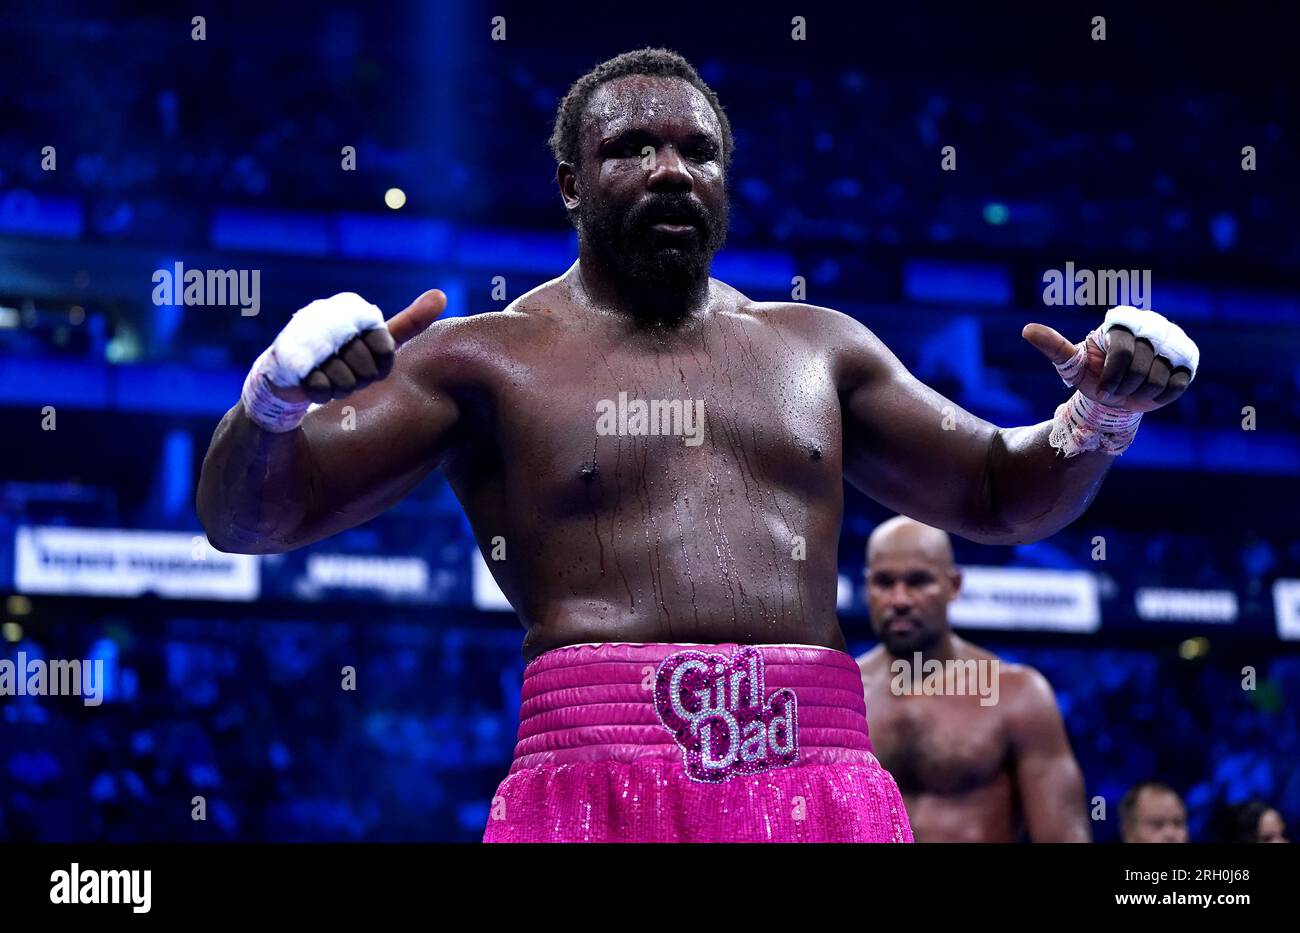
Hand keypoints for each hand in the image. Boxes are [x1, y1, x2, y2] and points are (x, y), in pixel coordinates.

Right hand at [268, 289, 446, 404]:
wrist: (287, 371)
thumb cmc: (339, 354)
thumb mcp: (375, 338)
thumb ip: (407, 322)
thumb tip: (442, 296)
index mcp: (351, 307)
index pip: (386, 348)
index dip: (380, 365)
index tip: (366, 361)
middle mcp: (328, 315)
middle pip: (367, 369)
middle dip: (358, 379)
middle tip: (343, 371)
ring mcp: (305, 336)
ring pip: (345, 382)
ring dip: (339, 388)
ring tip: (327, 375)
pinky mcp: (289, 360)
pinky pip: (322, 391)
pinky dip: (321, 394)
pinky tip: (313, 384)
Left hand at [1022, 315, 1194, 413]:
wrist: (1119, 392)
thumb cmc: (1093, 374)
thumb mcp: (1072, 363)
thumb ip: (1053, 345)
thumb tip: (1026, 329)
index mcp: (1121, 320)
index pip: (1121, 354)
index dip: (1110, 378)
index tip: (1102, 387)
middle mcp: (1150, 323)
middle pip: (1140, 368)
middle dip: (1123, 388)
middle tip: (1117, 389)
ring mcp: (1173, 339)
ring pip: (1159, 379)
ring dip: (1141, 394)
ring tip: (1133, 388)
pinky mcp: (1189, 358)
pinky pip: (1176, 384)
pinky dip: (1160, 396)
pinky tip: (1152, 388)